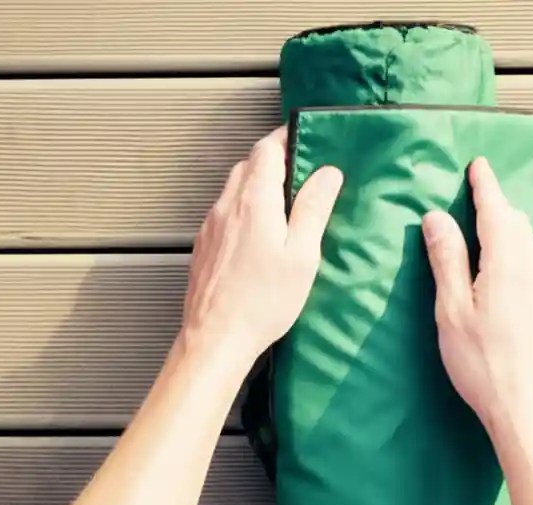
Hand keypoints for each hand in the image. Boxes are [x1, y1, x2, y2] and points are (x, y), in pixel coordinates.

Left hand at [181, 127, 342, 362]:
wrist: (215, 339)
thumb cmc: (261, 303)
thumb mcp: (302, 255)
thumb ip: (313, 209)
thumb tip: (327, 173)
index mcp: (253, 202)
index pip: (266, 148)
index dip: (286, 138)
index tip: (306, 140)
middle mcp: (226, 207)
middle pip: (248, 165)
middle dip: (275, 161)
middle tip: (303, 173)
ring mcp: (211, 227)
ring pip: (234, 189)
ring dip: (259, 186)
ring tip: (285, 206)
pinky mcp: (204, 246)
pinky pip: (226, 214)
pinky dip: (245, 211)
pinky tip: (261, 236)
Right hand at [423, 158, 532, 440]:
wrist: (526, 409)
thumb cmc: (482, 363)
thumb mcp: (452, 310)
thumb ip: (447, 260)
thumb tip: (437, 218)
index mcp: (507, 263)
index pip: (496, 211)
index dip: (485, 186)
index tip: (478, 165)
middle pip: (517, 224)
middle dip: (497, 205)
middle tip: (478, 194)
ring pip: (528, 244)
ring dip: (508, 228)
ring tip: (488, 226)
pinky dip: (517, 251)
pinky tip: (505, 267)